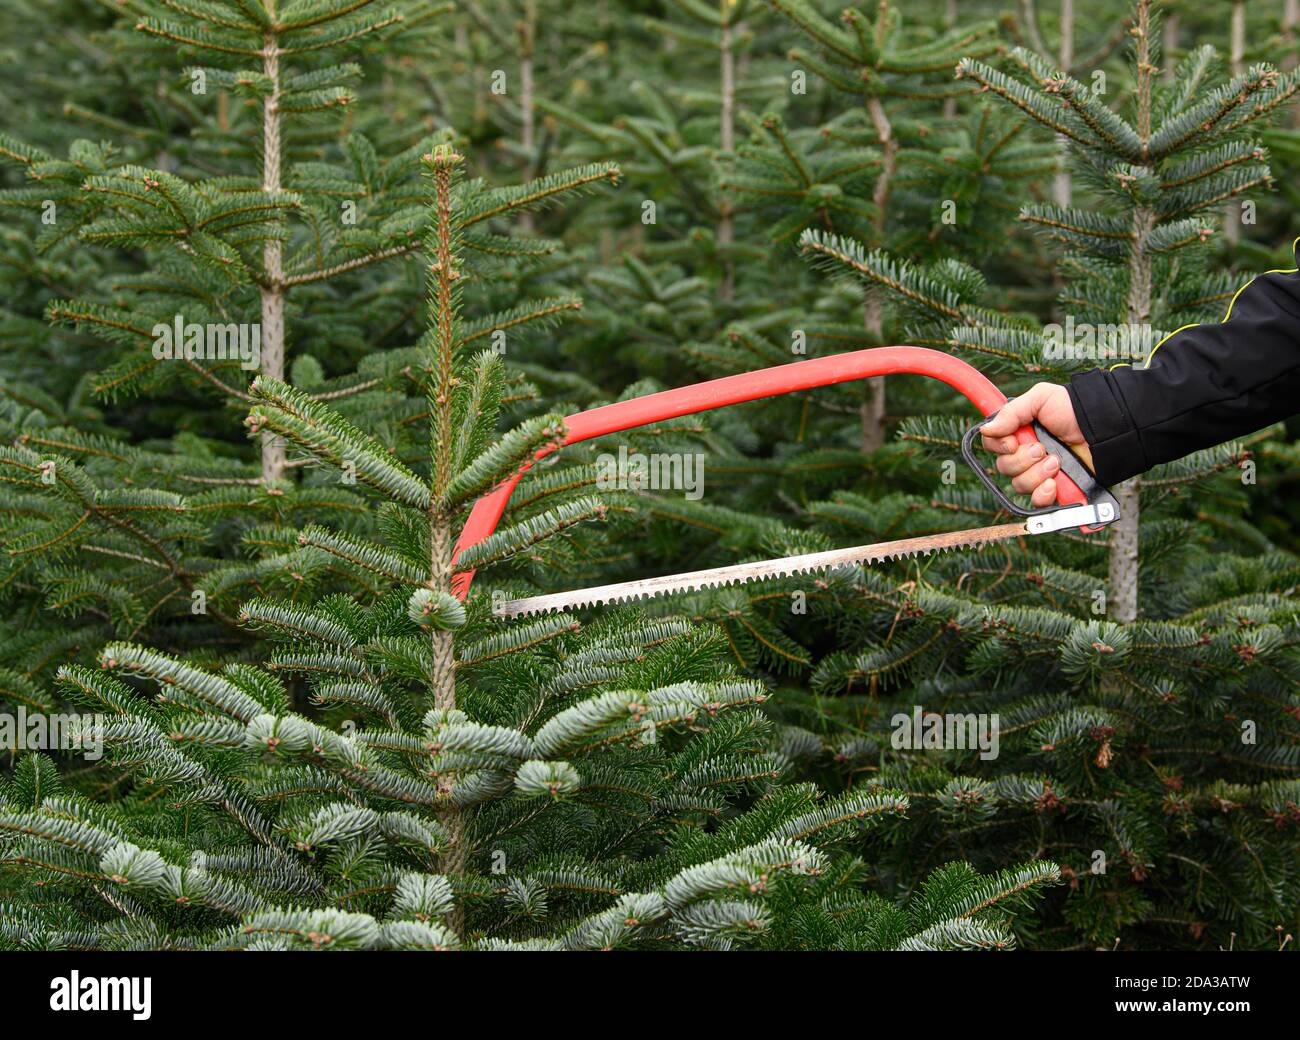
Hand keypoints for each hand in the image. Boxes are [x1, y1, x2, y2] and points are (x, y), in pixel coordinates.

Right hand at [979, 382, 1091, 507]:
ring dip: (1036, 474)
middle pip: (1004, 468)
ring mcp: (1039, 473)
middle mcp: (1025, 454)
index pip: (993, 445)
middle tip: (1042, 448)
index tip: (1013, 441)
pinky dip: (1043, 495)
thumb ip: (1011, 412)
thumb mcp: (1041, 398)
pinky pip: (1037, 502)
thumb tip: (986, 429)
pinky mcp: (1055, 489)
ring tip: (1057, 461)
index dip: (999, 446)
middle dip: (1023, 460)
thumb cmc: (1074, 409)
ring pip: (1019, 485)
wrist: (1105, 428)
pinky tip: (1054, 484)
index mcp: (1018, 432)